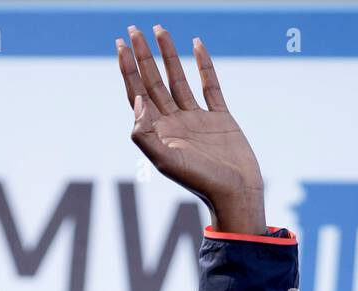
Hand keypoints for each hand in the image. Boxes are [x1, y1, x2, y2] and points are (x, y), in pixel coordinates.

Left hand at [116, 24, 266, 235]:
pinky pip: (210, 86)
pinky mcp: (220, 118)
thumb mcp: (165, 161)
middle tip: (133, 30)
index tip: (121, 45)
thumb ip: (144, 135)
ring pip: (178, 79)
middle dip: (142, 56)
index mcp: (158, 132)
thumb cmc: (200, 181)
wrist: (236, 192)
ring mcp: (197, 119)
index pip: (137, 94)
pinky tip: (197, 45)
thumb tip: (136, 101)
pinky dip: (204, 65)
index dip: (128, 70)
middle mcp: (174, 122)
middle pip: (153, 82)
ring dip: (168, 55)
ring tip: (160, 30)